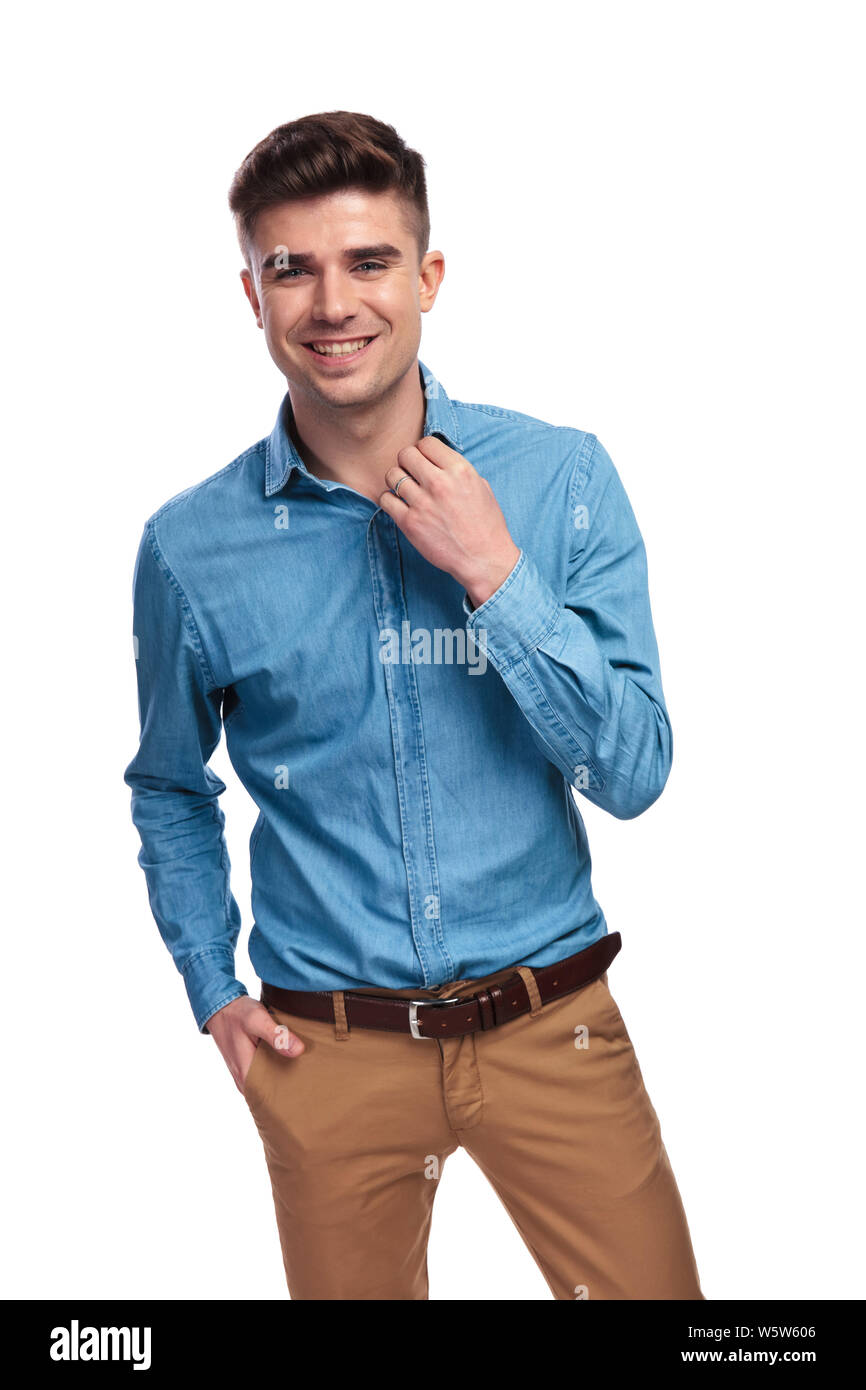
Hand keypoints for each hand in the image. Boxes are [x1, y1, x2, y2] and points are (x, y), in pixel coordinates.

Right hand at [207, 995, 304, 1094]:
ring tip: (307, 1071)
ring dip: (285, 1077)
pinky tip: (292, 1062)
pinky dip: (277, 1070)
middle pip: (272, 1093)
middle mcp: (244, 1081)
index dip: (291, 1095)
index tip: (309, 1088)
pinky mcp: (248, 1068)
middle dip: (291, 1087)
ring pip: (269, 1084)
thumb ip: (277, 1036)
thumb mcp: (257, 1019)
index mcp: (246, 1074)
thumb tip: (298, 1051)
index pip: (272, 1098)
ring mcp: (245, 1075)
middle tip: (313, 1078)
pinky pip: (266, 1075)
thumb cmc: (237, 1013)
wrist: (221, 1007)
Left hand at [378, 436, 520, 608]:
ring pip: (392, 475)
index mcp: (460, 470)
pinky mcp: (410, 523)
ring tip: (405, 491)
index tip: (425, 462)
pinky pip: (385, 499)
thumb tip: (436, 459)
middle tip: (412, 475)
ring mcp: (423, 503)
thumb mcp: (480, 487)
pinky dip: (389, 500)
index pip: (427, 443)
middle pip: (406, 454)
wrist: (483, 560)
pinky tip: (400, 506)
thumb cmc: (485, 525)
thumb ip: (456, 470)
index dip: (423, 451)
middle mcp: (439, 483)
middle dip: (407, 462)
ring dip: (396, 481)